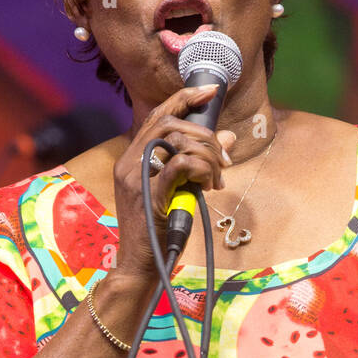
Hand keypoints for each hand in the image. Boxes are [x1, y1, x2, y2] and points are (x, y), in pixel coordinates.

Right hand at [110, 83, 235, 284]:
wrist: (140, 267)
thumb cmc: (159, 231)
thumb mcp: (180, 192)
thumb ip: (198, 164)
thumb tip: (227, 137)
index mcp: (132, 158)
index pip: (158, 115)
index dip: (185, 97)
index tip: (210, 90)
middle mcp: (129, 162)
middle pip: (169, 123)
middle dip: (205, 134)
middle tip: (223, 158)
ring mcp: (136, 178)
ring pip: (176, 141)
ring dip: (207, 155)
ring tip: (217, 177)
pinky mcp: (149, 195)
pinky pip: (181, 165)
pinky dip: (202, 169)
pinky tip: (208, 185)